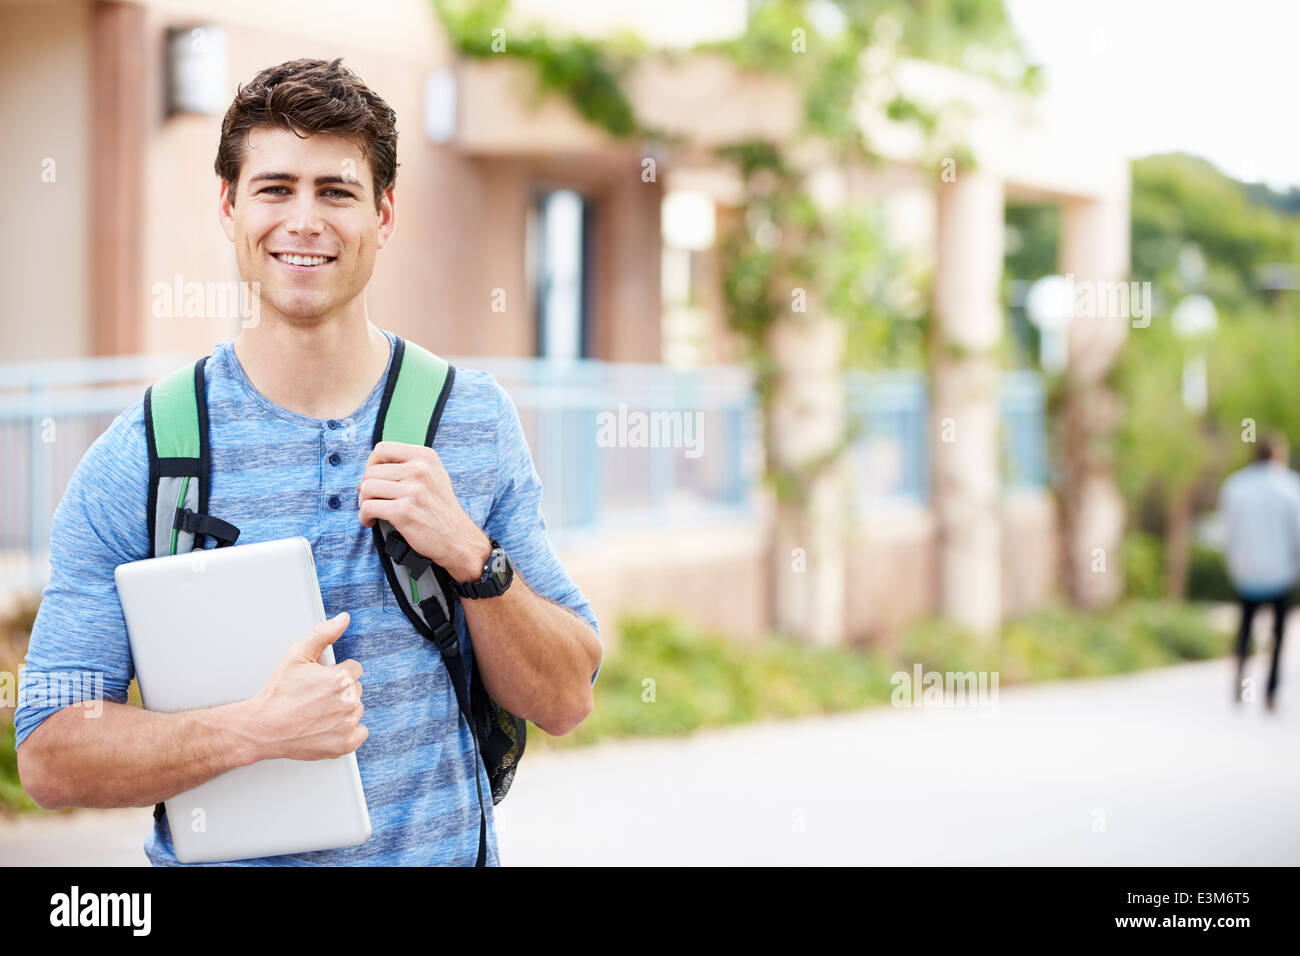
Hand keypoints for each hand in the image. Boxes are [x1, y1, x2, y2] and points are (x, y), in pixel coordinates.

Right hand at [246, 612, 366, 760]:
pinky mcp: (346, 743)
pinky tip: (328, 726)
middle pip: (356, 689)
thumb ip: (323, 634)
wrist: (263, 728)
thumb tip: (343, 619)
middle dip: (340, 690)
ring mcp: (348, 724)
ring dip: (343, 709)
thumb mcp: (296, 655)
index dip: (336, 673)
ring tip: (317, 712)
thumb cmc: (278, 694)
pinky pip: (360, 732)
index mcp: (341, 678)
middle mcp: (349, 701)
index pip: (354, 669)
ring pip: (356, 709)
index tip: (321, 682)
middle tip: (315, 698)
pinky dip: (347, 731)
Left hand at [357, 441, 490, 580]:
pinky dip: (364, 516)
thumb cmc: (441, 509)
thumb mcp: (434, 475)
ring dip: (364, 502)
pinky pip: (368, 508)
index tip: (374, 477)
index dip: (371, 463)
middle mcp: (420, 470)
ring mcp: (412, 491)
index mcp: (425, 457)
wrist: (457, 537)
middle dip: (366, 487)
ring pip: (366, 488)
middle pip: (371, 471)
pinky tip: (372, 520)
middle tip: (373, 499)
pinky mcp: (403, 511)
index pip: (382, 449)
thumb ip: (409, 465)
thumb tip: (373, 466)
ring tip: (373, 510)